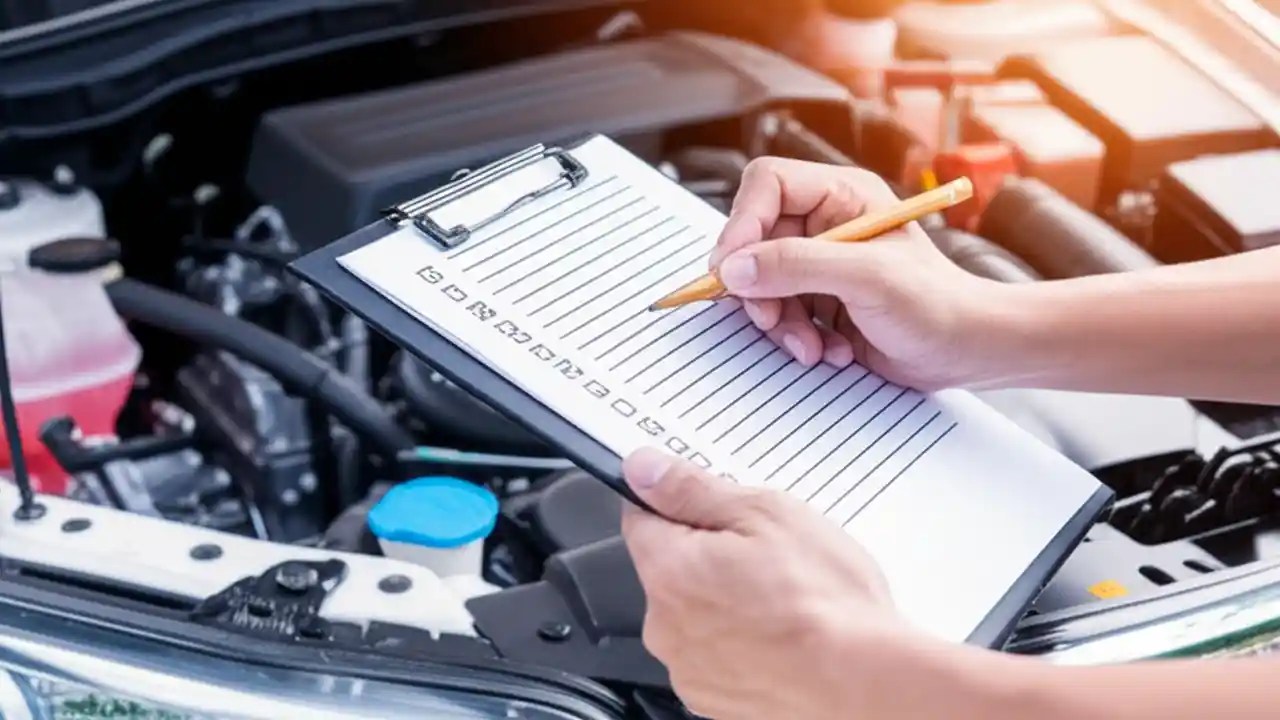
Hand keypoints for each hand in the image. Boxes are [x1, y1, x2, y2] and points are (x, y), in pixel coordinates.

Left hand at [620, 447, 977, 718]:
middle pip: (671, 568)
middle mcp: (665, 626)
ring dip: (725, 601)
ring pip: (694, 613)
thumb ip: (692, 489)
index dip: (676, 503)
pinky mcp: (713, 699)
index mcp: (668, 570)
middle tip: (765, 554)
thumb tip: (644, 468)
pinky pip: (715, 654)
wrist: (865, 682)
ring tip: (782, 598)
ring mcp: (689, 668)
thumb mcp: (764, 513)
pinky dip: (740, 642)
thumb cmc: (825, 603)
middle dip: (708, 554)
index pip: (641, 517)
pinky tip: (781, 633)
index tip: (710, 505)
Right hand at [710, 158, 1009, 390]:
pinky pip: (781, 312)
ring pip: (762, 283)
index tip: (731, 270)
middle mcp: (826, 221)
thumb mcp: (865, 278)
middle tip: (770, 319)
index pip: (767, 186)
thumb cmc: (936, 304)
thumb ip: (797, 265)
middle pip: (755, 240)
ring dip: (780, 321)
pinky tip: (830, 349)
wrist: (966, 349)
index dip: (741, 224)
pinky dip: (796, 336)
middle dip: (760, 288)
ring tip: (811, 346)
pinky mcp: (820, 298)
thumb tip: (735, 268)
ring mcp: (821, 262)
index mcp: (841, 194)